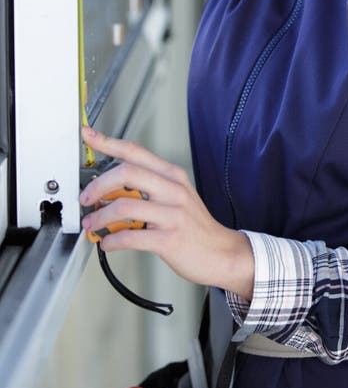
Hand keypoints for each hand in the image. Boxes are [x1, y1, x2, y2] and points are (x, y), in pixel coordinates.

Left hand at [80, 127, 254, 300]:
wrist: (220, 252)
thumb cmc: (195, 226)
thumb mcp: (177, 196)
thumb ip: (148, 187)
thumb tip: (111, 188)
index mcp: (172, 175)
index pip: (136, 151)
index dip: (108, 142)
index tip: (89, 135)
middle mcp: (173, 189)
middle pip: (127, 173)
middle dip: (98, 186)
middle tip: (86, 199)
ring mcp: (172, 214)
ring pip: (124, 206)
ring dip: (100, 217)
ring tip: (93, 225)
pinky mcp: (169, 239)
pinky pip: (130, 237)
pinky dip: (112, 240)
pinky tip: (108, 243)